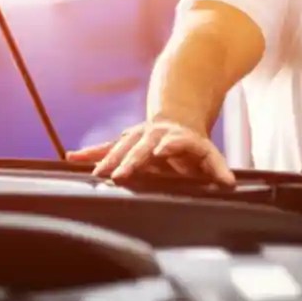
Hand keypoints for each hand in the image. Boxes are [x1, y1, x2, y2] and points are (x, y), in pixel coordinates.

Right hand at [66, 118, 235, 185]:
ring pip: (122, 147)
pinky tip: (72, 157)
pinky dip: (90, 153)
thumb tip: (229, 183)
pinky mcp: (125, 142)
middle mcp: (155, 136)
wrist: (177, 117)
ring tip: (98, 173)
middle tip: (121, 173)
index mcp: (177, 139)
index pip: (175, 142)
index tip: (161, 151)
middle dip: (132, 159)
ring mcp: (138, 137)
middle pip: (143, 147)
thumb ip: (217, 168)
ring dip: (109, 160)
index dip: (169, 146)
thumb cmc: (191, 144)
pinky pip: (106, 148)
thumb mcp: (207, 154)